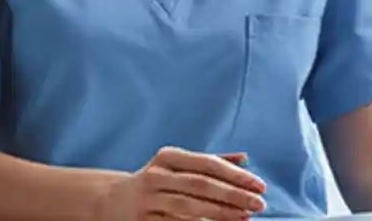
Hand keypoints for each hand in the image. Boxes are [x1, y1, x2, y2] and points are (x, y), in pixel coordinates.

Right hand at [97, 146, 266, 219]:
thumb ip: (211, 161)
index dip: (236, 175)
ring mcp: (149, 200)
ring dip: (221, 214)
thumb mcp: (177, 165)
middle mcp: (157, 175)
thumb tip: (244, 158)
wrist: (112, 201)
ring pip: (190, 207)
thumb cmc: (156, 181)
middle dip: (233, 195)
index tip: (259, 185)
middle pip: (201, 185)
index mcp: (168, 157)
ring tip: (244, 217)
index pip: (208, 164)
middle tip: (259, 204)